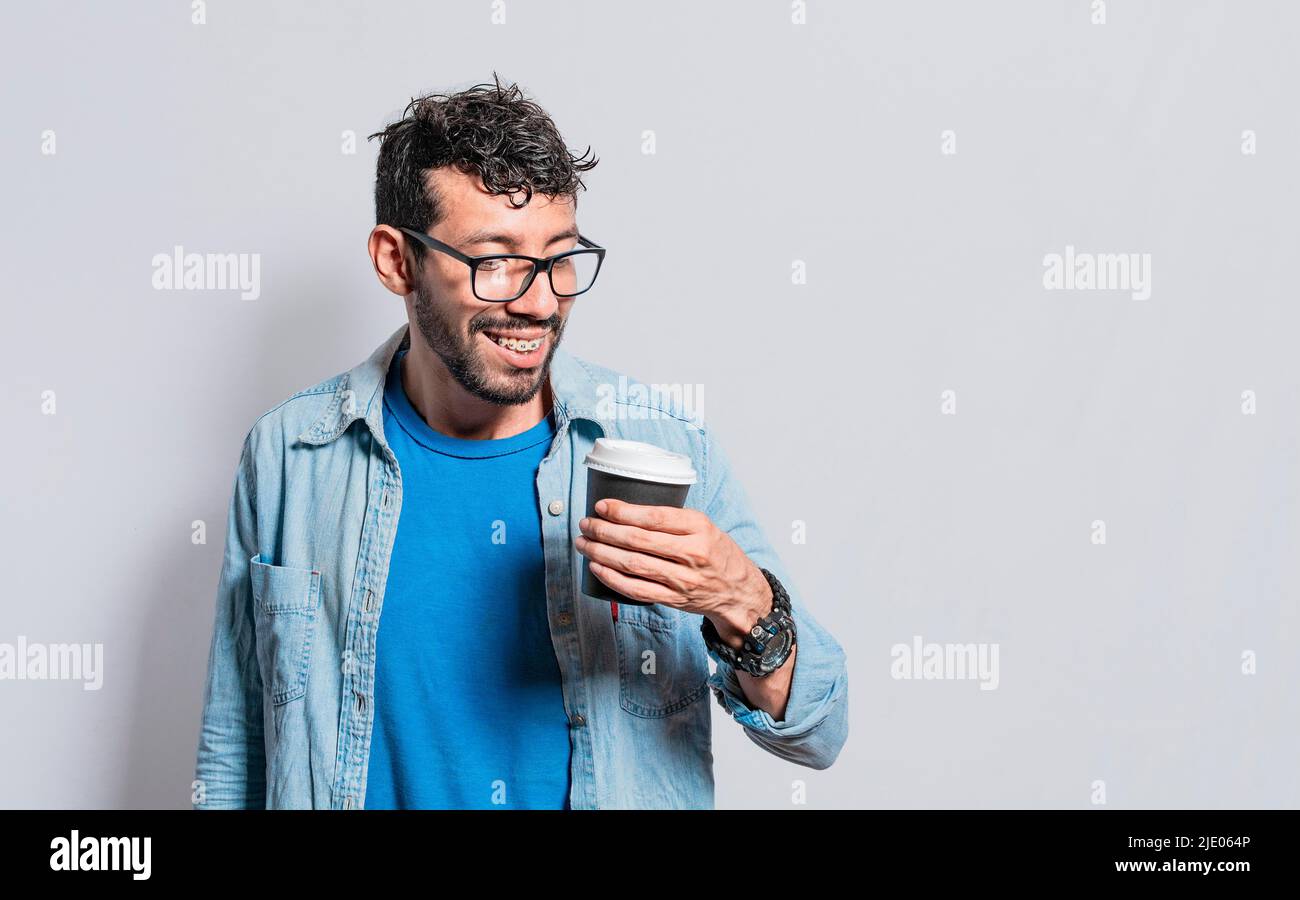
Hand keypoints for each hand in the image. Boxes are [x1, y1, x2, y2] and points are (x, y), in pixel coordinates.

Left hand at [575, 498, 771, 644]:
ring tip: (584, 544)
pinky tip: (597, 568)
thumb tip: (627, 509)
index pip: (654, 517)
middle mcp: (692, 553)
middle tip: (586, 524)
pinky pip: (637, 590)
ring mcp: (682, 579)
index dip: (623, 511)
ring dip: (602, 553)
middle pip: (638, 541)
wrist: (739, 592)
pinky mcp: (674, 599)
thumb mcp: (705, 526)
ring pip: (633, 565)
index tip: (602, 506)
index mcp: (700, 528)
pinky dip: (613, 578)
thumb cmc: (717, 554)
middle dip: (605, 531)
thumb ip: (673, 519)